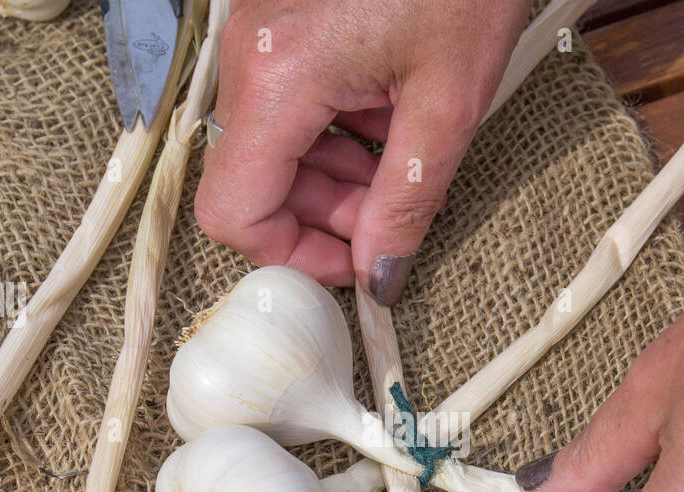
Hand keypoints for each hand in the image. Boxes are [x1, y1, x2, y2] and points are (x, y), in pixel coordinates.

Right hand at [194, 0, 532, 302]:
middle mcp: (249, 57)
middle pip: (251, 182)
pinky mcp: (279, 24)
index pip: (233, 212)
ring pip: (268, 147)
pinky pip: (285, 105)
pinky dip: (330, 133)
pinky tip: (386, 120)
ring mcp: (258, 36)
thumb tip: (380, 275)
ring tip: (398, 165)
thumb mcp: (449, 100)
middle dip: (319, 217)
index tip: (351, 265)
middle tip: (389, 218)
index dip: (290, 256)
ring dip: (329, 178)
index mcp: (277, 79)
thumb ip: (408, 199)